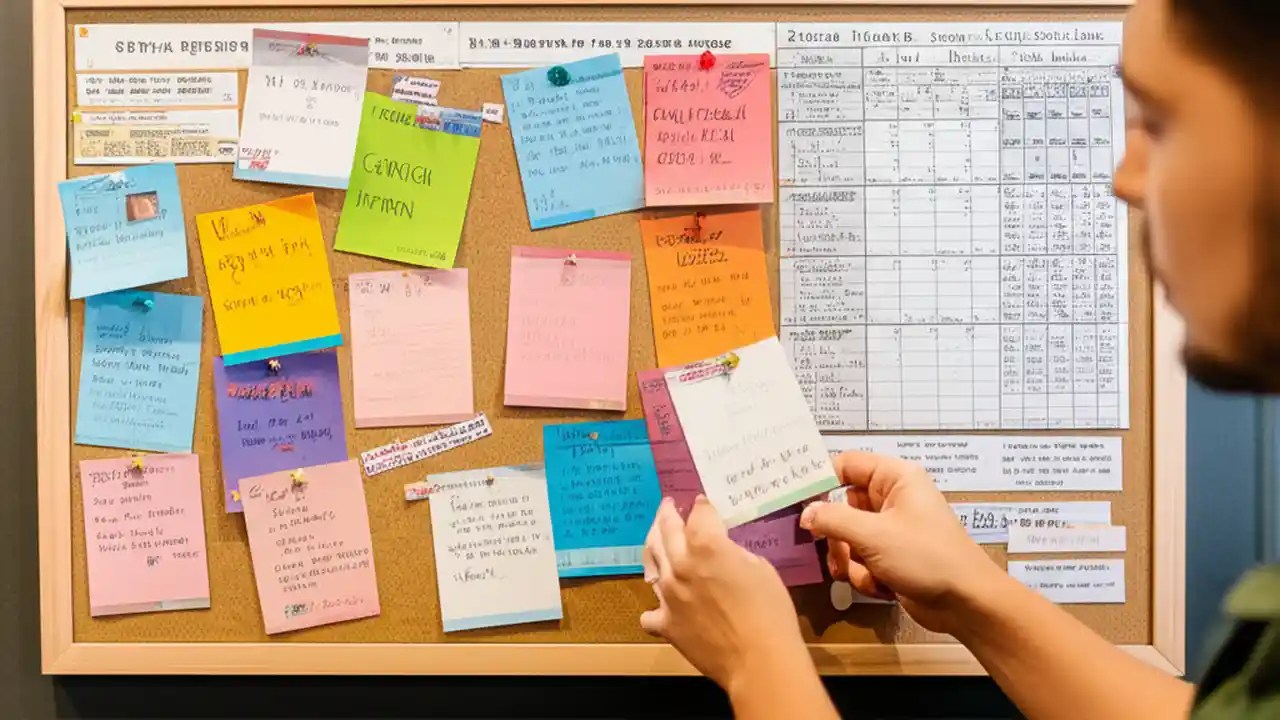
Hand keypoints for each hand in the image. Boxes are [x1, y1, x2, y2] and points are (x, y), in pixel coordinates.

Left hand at [641, 496, 810, 691]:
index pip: (699, 512)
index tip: (702, 502)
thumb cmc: (770, 611)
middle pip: (666, 529)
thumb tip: (722, 550)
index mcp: (706, 544)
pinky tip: (663, 603)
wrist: (759, 660)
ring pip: (651, 561)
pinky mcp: (665, 623)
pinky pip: (651, 611)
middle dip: (667, 513)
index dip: (702, 505)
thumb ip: (734, 552)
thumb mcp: (760, 568)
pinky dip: (656, 605)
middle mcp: (679, 564)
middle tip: (667, 506)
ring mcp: (667, 595)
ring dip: (654, 545)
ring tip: (656, 538)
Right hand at [800, 451, 1004, 634]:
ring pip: (847, 538)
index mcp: (895, 478)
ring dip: (850, 561)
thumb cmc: (926, 557)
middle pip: (841, 506)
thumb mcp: (874, 535)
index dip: (821, 480)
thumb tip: (804, 514)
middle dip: (837, 536)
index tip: (796, 501)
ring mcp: (891, 530)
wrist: (966, 603)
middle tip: (837, 552)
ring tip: (867, 574)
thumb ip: (833, 520)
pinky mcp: (891, 557)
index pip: (846, 464)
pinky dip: (865, 575)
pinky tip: (882, 586)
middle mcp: (892, 499)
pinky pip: (860, 559)